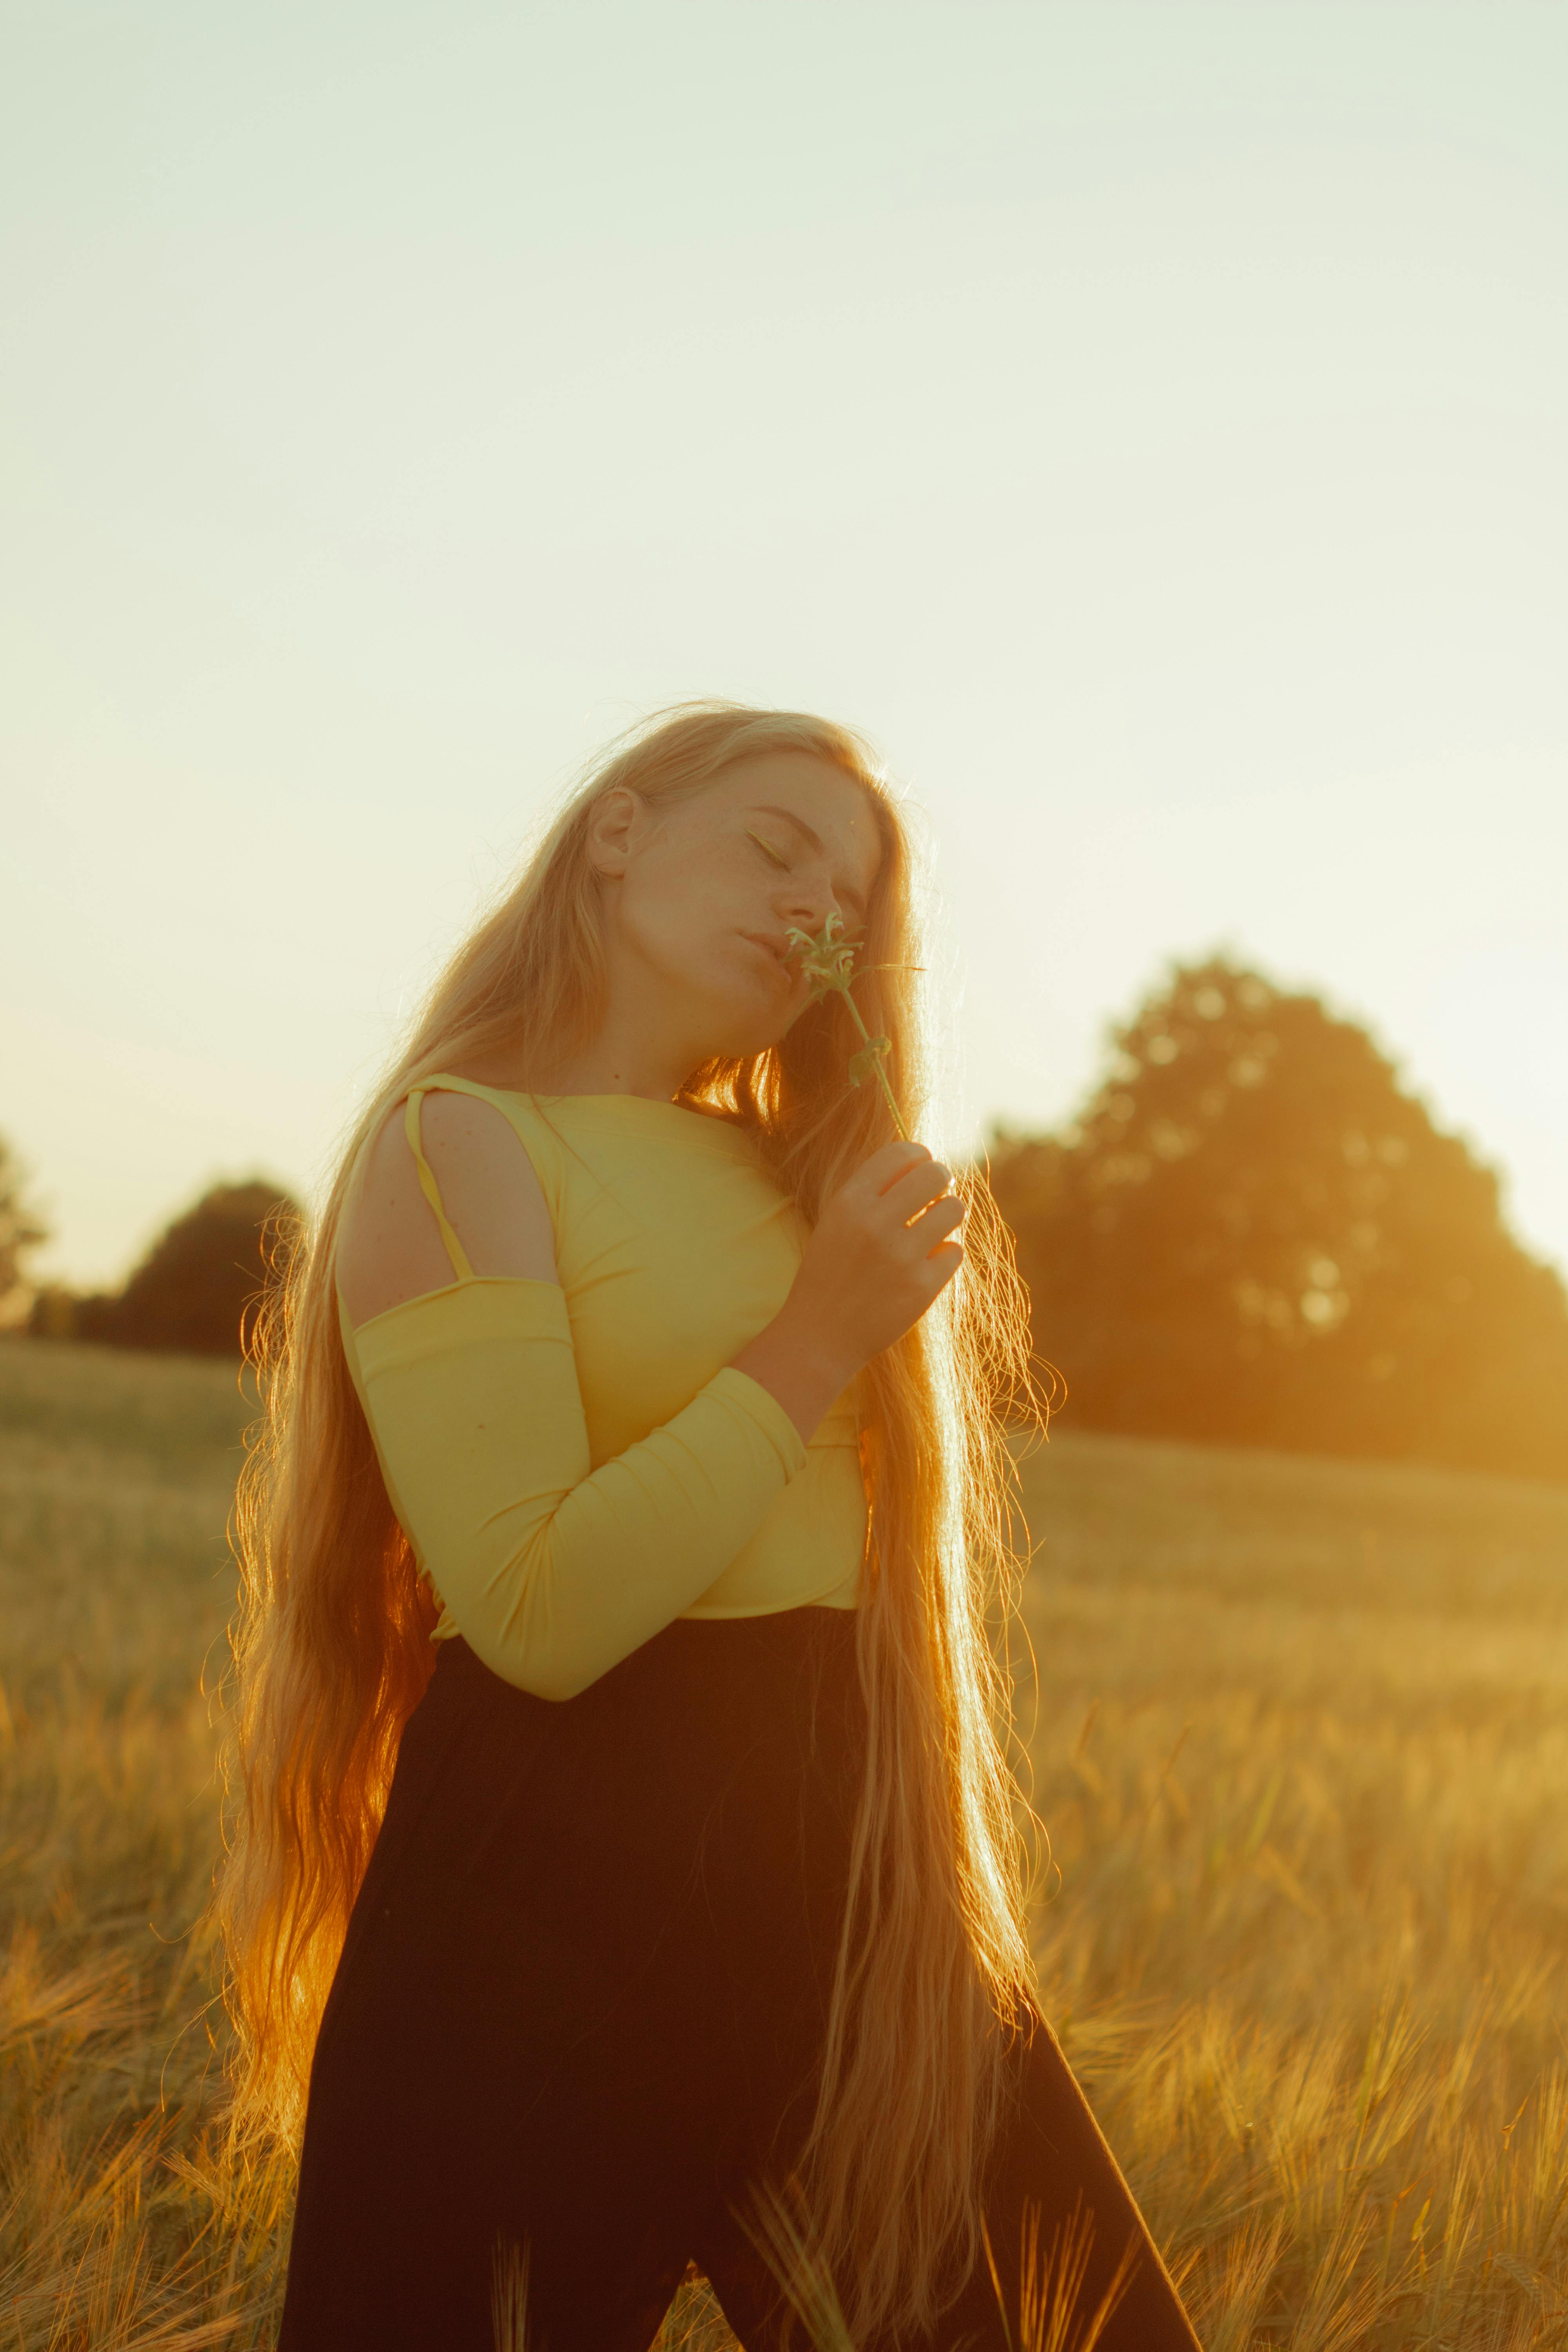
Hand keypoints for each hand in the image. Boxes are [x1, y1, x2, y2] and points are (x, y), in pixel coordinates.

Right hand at [784, 1139, 965, 1377]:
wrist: (820, 1336)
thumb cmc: (832, 1273)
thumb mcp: (838, 1222)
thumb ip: (874, 1192)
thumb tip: (926, 1163)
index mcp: (849, 1201)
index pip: (901, 1154)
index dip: (919, 1156)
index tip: (923, 1167)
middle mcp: (875, 1223)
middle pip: (935, 1174)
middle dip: (942, 1181)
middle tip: (936, 1196)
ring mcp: (901, 1256)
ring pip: (954, 1209)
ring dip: (948, 1215)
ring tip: (934, 1229)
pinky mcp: (923, 1287)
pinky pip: (955, 1250)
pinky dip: (945, 1256)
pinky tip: (926, 1266)